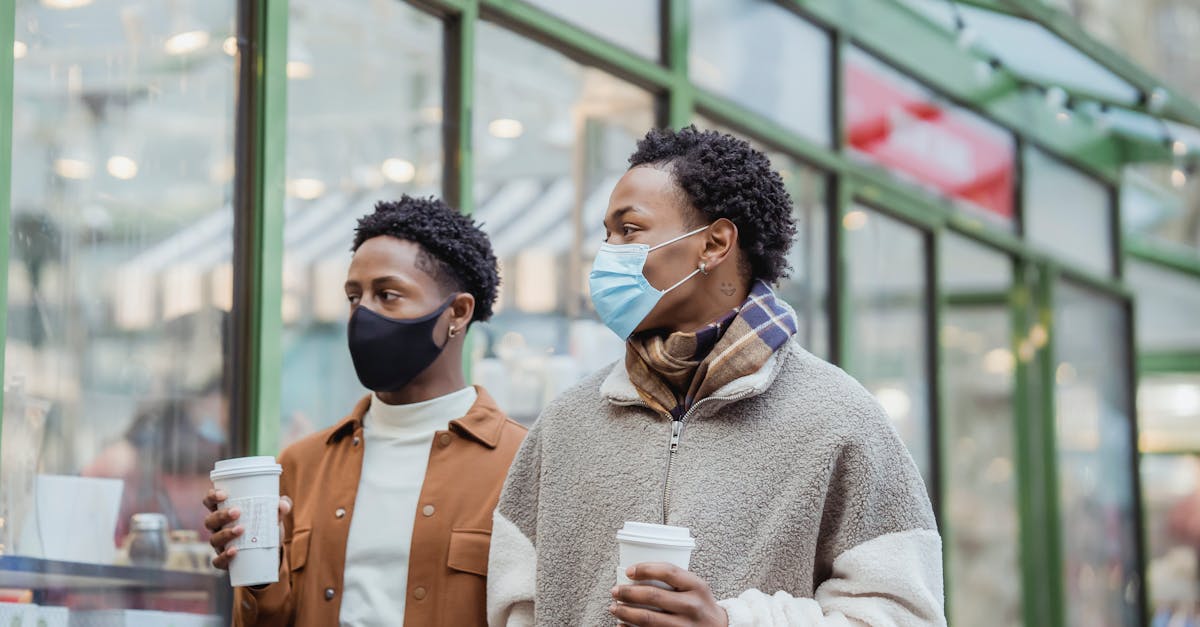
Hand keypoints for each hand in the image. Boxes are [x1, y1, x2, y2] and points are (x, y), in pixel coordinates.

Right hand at [203, 489, 291, 569]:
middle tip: (237, 512)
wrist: (270, 551)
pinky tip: (234, 551)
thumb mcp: (274, 514)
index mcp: (225, 512)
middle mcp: (218, 528)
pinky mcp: (225, 560)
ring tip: (241, 529)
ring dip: (225, 534)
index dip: (212, 496)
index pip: (210, 502)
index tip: (224, 494)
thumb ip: (281, 506)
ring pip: (213, 539)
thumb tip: (283, 505)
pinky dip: (224, 557)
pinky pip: (218, 561)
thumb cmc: (266, 525)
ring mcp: (220, 545)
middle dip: (221, 515)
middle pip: (210, 520)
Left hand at [609, 563, 727, 626]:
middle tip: (615, 591)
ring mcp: (685, 626)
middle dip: (628, 593)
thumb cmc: (701, 604)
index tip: (629, 571)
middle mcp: (692, 606)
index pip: (668, 572)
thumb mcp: (696, 586)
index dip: (645, 569)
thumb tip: (636, 574)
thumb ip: (674, 579)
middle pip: (653, 596)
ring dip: (625, 613)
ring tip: (615, 608)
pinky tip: (622, 625)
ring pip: (648, 619)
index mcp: (697, 586)